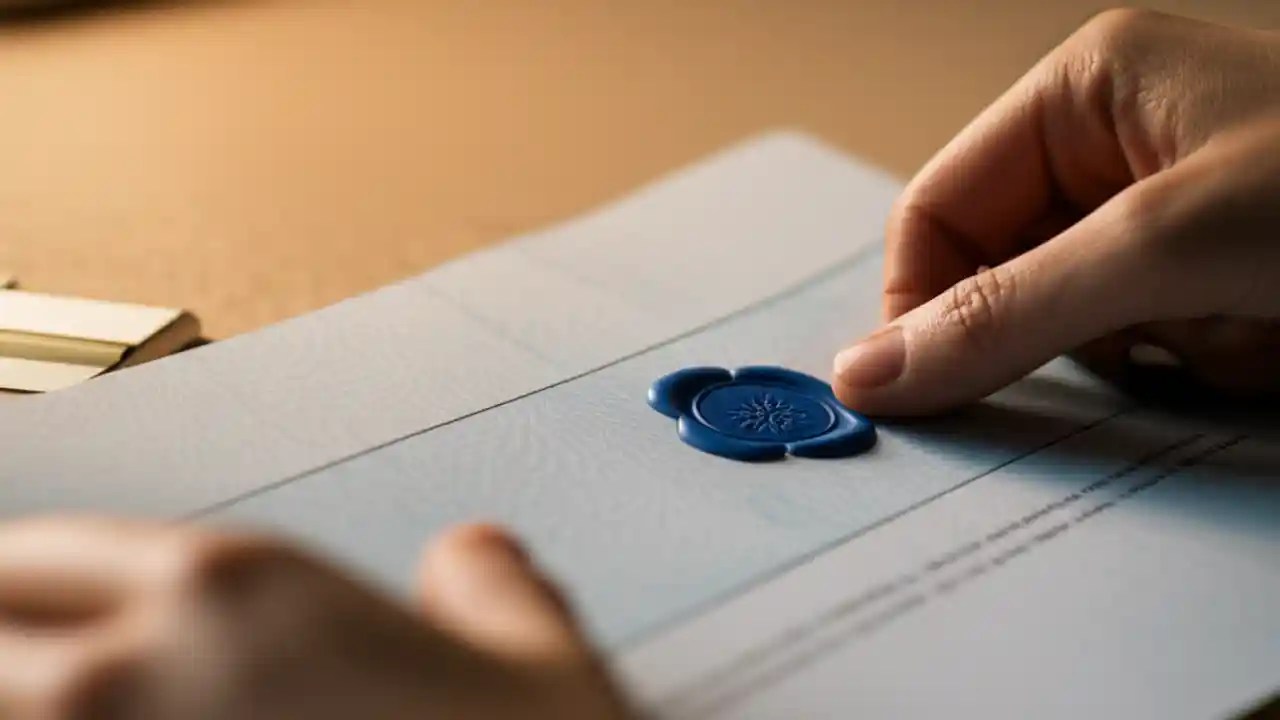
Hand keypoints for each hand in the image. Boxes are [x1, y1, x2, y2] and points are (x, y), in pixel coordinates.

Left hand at [0, 517, 630, 719]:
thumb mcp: (536, 652)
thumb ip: (487, 584)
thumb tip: (469, 563)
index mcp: (235, 586)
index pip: (36, 551)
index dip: (15, 578)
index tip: (18, 599)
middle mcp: (146, 670)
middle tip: (20, 652)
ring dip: (15, 696)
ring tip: (60, 702)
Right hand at [833, 9, 1279, 414]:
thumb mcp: (1166, 244)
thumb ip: (1007, 313)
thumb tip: (867, 373)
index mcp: (1084, 91)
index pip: (938, 210)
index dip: (921, 305)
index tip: (925, 396)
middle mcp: (1119, 145)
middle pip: (1009, 277)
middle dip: (1077, 330)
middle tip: (1151, 336)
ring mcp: (1173, 210)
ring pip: (1089, 325)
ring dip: (1163, 347)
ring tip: (1254, 316)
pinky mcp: (1223, 269)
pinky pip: (1162, 346)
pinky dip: (1212, 361)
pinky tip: (1278, 332)